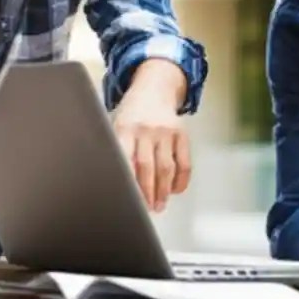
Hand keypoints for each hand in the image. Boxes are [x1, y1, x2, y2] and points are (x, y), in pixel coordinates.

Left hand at [113, 86, 190, 212]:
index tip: (128, 202)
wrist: (153, 89)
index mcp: (125, 129)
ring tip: (160, 205)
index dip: (128, 184)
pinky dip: (181, 181)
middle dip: (147, 193)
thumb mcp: (116, 126)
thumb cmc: (131, 115)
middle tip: (146, 210)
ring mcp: (166, 132)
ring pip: (166, 168)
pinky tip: (175, 190)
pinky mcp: (182, 134)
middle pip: (147, 168)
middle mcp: (146, 130)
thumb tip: (114, 183)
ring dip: (163, 191)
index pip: (126, 161)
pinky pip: (184, 163)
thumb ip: (117, 151)